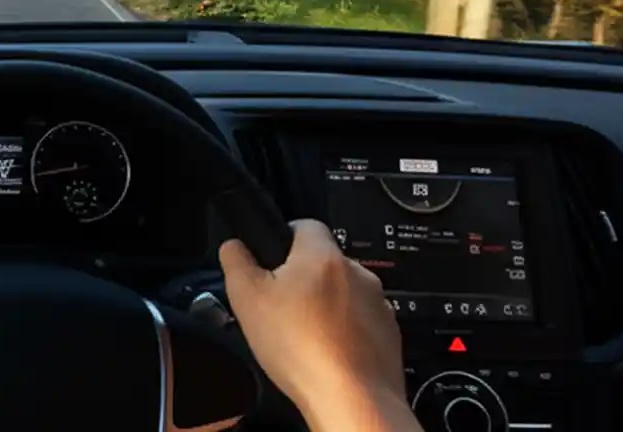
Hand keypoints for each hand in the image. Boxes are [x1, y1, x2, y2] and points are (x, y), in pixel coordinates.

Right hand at [220, 220, 420, 431]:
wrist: (352, 398)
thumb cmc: (300, 347)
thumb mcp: (247, 299)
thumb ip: (236, 262)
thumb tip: (233, 245)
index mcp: (322, 255)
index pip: (305, 224)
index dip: (284, 238)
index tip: (271, 262)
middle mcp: (357, 272)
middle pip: (324, 263)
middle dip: (303, 279)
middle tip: (280, 307)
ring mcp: (378, 303)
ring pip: (343, 294)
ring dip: (326, 307)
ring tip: (303, 337)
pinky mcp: (389, 333)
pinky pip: (360, 323)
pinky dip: (344, 333)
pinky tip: (326, 354)